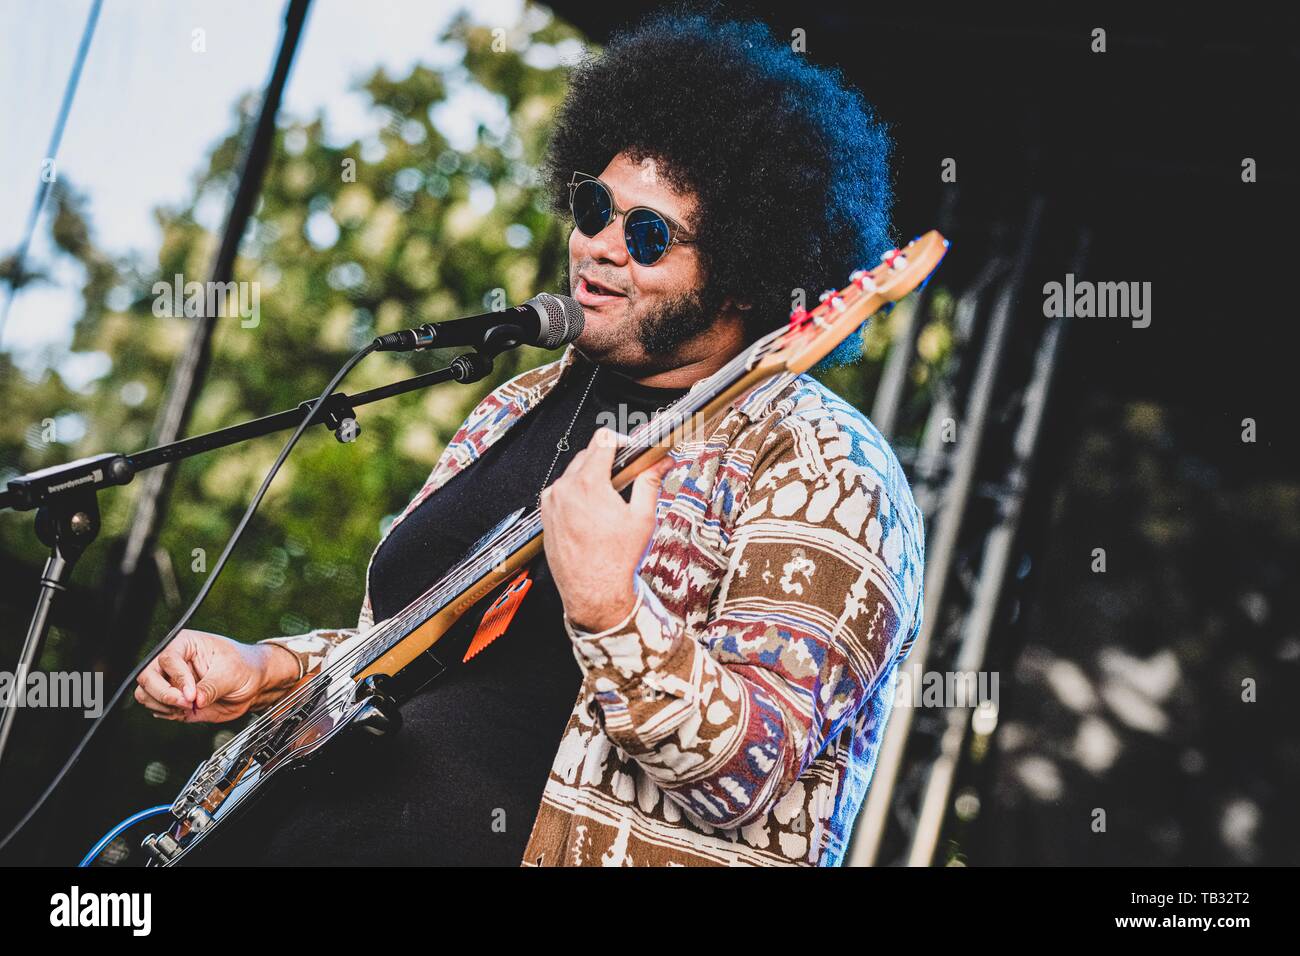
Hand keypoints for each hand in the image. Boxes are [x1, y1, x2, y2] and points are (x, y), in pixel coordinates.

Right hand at [134, 629, 298, 722]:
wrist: (253, 684)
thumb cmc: (245, 666)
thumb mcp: (231, 674)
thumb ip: (211, 686)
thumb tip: (196, 699)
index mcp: (186, 644)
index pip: (167, 659)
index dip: (178, 679)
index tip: (192, 694)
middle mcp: (174, 662)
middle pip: (147, 677)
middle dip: (164, 694)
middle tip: (187, 703)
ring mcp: (171, 681)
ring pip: (145, 694)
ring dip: (164, 705)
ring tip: (189, 707)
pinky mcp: (173, 699)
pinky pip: (157, 708)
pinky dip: (168, 713)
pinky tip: (187, 711)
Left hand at [541, 428, 674, 632]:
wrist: (593, 593)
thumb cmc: (617, 560)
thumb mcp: (643, 518)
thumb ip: (651, 482)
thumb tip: (661, 461)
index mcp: (588, 483)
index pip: (602, 440)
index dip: (621, 440)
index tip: (631, 450)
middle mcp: (564, 488)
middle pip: (588, 455)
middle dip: (607, 460)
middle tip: (626, 476)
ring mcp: (551, 502)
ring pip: (573, 473)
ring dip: (591, 477)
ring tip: (609, 498)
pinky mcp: (545, 515)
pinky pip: (562, 492)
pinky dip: (577, 494)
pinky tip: (592, 512)